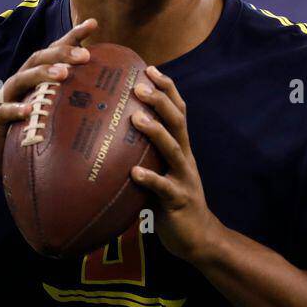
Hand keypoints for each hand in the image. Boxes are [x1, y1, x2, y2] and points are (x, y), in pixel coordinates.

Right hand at [0, 18, 97, 178]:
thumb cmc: (22, 131)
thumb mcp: (47, 112)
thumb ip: (67, 102)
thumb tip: (106, 100)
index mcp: (34, 78)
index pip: (53, 51)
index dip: (72, 36)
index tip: (92, 23)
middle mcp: (20, 83)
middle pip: (38, 58)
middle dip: (62, 53)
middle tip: (86, 55)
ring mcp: (5, 99)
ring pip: (22, 79)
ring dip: (42, 74)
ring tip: (64, 74)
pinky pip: (4, 111)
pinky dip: (16, 109)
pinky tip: (29, 110)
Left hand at [129, 66, 224, 265]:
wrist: (198, 237)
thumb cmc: (171, 202)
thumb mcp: (160, 171)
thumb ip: (142, 154)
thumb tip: (108, 136)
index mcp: (180, 148)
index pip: (178, 110)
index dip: (167, 88)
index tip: (150, 68)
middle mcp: (185, 158)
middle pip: (177, 122)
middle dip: (160, 101)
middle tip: (139, 86)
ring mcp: (184, 178)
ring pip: (173, 149)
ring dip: (156, 132)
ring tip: (136, 118)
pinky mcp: (178, 202)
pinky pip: (163, 188)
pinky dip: (150, 178)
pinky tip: (135, 172)